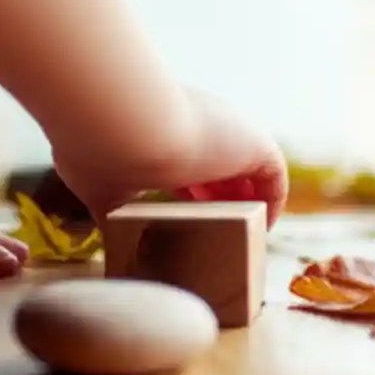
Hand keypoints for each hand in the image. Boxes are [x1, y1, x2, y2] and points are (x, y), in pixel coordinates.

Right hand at [53, 88, 287, 225]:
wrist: (124, 125)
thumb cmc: (100, 150)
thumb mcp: (100, 185)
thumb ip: (110, 212)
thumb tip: (112, 250)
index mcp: (161, 128)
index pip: (183, 163)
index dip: (186, 193)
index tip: (180, 220)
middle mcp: (196, 126)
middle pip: (216, 168)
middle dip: (216, 201)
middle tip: (212, 235)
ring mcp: (226, 133)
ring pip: (245, 172)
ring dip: (243, 204)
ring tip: (237, 239)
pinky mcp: (254, 145)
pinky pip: (274, 176)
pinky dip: (272, 201)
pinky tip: (261, 229)